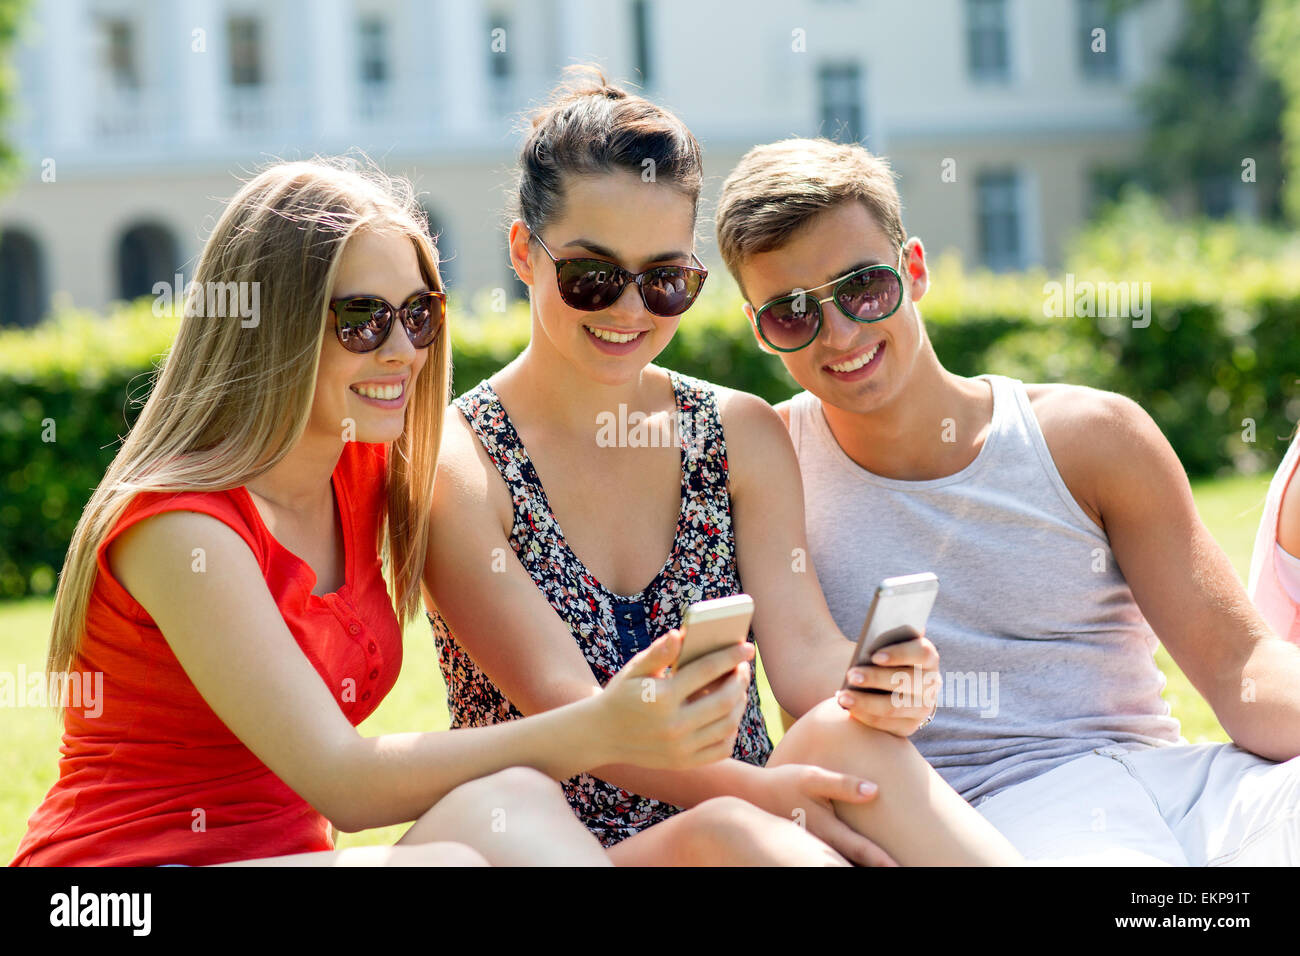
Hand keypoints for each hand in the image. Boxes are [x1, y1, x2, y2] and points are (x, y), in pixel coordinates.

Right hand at [597, 629, 753, 769]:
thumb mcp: (634, 670)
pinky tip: (728, 715)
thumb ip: (659, 652)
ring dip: (739, 704)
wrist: (601, 735)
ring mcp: (680, 748)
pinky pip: (722, 748)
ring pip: (728, 724)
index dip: (730, 656)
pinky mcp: (684, 763)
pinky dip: (731, 730)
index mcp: (661, 697)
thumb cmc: (622, 694)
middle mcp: (673, 725)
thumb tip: (681, 635)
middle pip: (725, 700)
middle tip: (744, 668)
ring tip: (738, 689)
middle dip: (740, 680)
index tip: (747, 647)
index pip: (706, 671)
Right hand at [750, 763, 896, 865]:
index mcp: (827, 829)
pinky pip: (828, 860)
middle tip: (900, 871)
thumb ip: (843, 784)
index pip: (860, 850)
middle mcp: (821, 844)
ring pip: (839, 863)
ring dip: (857, 868)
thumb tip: (875, 791)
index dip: (882, 861)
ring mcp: (813, 849)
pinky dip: (842, 862)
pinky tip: (853, 863)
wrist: (751, 795)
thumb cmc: (785, 783)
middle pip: (852, 864)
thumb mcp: (812, 777)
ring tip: (881, 869)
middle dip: (873, 869)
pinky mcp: (807, 848)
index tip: (899, 868)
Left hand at [837, 635, 940, 736]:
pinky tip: (847, 708)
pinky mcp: (909, 726)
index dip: (899, 654)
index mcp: (928, 657)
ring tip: (842, 696)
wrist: (887, 683)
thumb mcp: (888, 644)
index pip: (921, 653)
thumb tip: (883, 620)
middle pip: (906, 682)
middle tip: (850, 675)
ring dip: (866, 702)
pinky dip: (865, 716)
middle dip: (876, 679)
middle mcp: (931, 684)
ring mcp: (922, 707)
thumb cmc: (883, 656)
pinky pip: (886, 724)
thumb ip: (888, 635)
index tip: (874, 655)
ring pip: (894, 706)